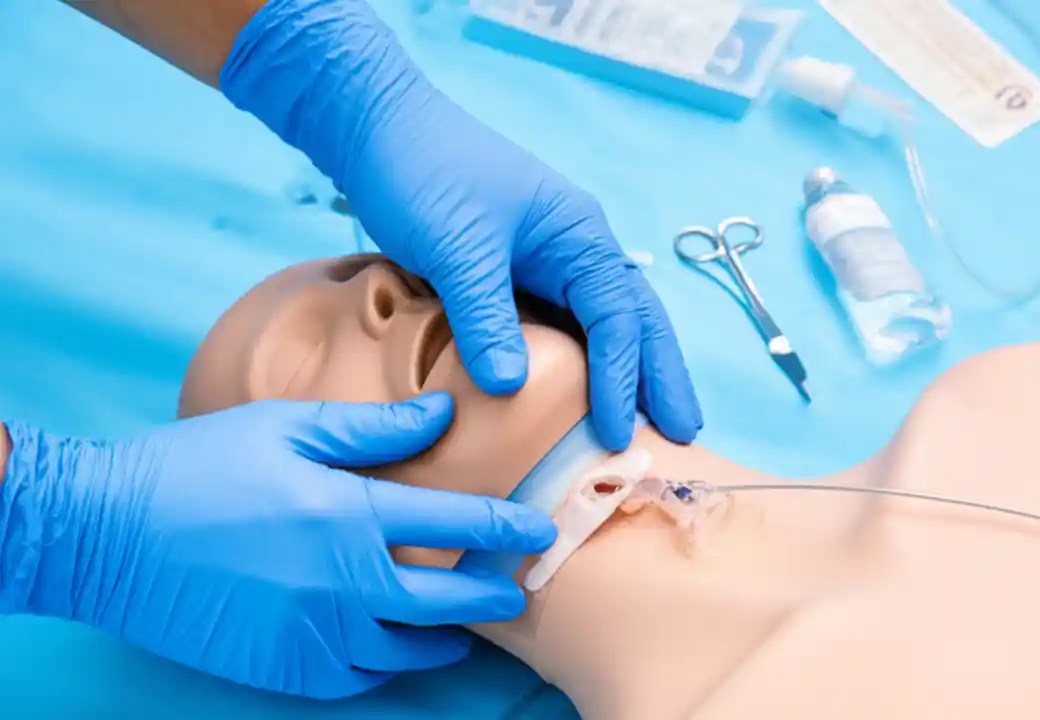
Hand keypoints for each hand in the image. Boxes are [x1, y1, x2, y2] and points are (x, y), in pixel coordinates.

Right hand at [0, 394, 555, 698]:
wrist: (107, 533)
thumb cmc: (200, 466)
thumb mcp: (287, 427)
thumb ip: (372, 428)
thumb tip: (443, 414)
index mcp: (349, 515)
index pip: (456, 526)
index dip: (507, 529)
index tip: (539, 530)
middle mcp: (342, 582)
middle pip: (448, 602)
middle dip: (492, 594)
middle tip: (516, 587)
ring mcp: (313, 632)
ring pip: (407, 649)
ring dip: (444, 637)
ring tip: (461, 624)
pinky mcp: (284, 667)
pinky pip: (357, 676)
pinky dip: (384, 663)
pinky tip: (393, 644)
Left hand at [220, 0, 701, 450]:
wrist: (376, 125)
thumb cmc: (423, 170)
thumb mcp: (457, 247)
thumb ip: (484, 316)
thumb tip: (510, 388)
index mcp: (578, 236)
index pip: (616, 318)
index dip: (622, 378)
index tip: (617, 434)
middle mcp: (577, 250)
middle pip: (637, 320)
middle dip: (662, 375)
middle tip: (685, 434)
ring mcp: (549, 261)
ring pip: (606, 325)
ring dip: (633, 371)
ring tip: (653, 423)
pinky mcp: (516, 274)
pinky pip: (563, 326)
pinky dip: (584, 362)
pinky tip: (585, 395)